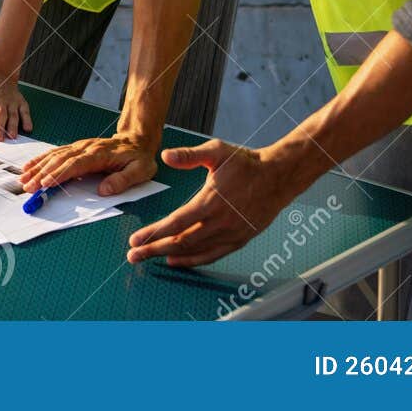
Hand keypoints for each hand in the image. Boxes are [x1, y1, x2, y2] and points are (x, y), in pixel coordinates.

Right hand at [19, 131, 158, 197]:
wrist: (137, 139)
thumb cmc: (138, 157)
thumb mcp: (140, 171)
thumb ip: (122, 181)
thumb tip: (103, 191)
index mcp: (98, 155)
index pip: (74, 165)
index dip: (58, 174)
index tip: (44, 184)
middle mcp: (85, 148)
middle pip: (59, 160)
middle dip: (41, 173)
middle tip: (27, 186)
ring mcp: (79, 147)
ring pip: (54, 155)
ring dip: (37, 166)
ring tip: (23, 177)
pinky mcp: (76, 148)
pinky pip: (55, 152)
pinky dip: (41, 159)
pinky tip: (31, 166)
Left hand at [125, 140, 311, 266]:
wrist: (278, 177)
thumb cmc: (246, 163)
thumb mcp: (217, 151)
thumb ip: (189, 155)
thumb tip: (165, 155)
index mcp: (211, 201)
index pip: (176, 223)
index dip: (154, 233)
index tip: (136, 240)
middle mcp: (220, 222)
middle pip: (181, 241)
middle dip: (155, 249)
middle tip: (134, 255)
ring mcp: (231, 234)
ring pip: (195, 250)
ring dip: (170, 256)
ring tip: (149, 258)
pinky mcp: (239, 240)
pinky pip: (212, 254)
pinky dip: (193, 260)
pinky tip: (176, 261)